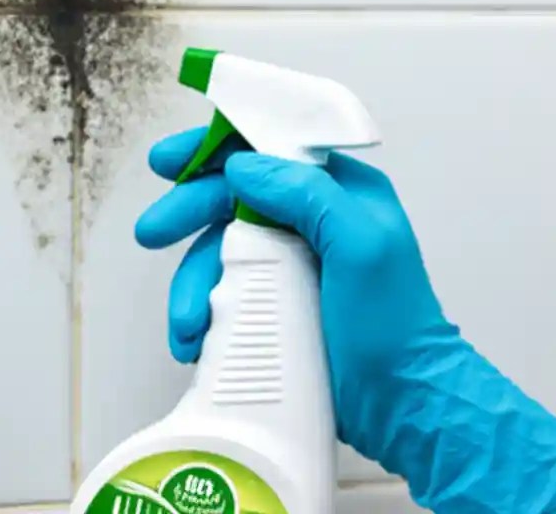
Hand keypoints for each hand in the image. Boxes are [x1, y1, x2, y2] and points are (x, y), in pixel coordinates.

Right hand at [135, 126, 555, 512]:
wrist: (402, 405)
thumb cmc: (397, 327)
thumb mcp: (361, 246)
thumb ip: (308, 195)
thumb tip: (244, 166)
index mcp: (342, 193)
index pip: (271, 151)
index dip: (217, 149)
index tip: (172, 161)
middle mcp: (316, 222)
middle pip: (234, 198)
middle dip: (189, 213)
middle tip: (152, 232)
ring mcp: (295, 266)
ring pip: (223, 251)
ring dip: (194, 282)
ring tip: (188, 323)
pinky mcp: (279, 307)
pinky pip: (227, 295)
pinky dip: (204, 314)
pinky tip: (196, 339)